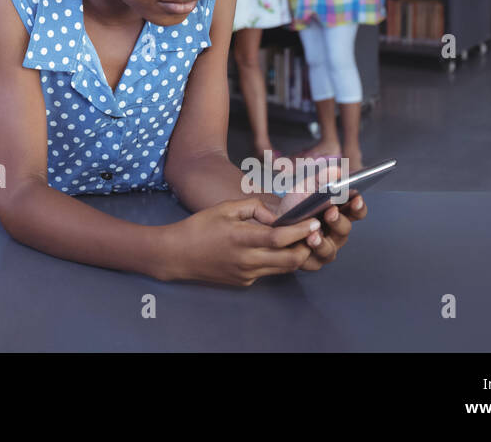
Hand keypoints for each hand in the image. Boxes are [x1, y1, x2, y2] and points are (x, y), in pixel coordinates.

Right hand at [161, 198, 317, 285]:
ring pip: (283, 268)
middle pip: (290, 259)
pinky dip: (277, 260)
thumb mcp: (224, 207)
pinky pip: (268, 271)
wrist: (177, 255)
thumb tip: (275, 216)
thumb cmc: (199, 226)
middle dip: (306, 247)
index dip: (301, 231)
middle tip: (312, 233)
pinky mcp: (245, 282)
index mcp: (241, 238)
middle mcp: (247, 260)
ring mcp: (247, 274)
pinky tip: (273, 248)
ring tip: (299, 240)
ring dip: (295, 255)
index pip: (280, 238)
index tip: (314, 222)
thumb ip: (253, 207)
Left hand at [254, 161, 366, 270]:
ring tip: (313, 235)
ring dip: (323, 242)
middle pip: (345, 229)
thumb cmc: (295, 205)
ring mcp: (326, 248)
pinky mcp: (312, 261)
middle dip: (339, 221)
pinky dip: (308, 254)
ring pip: (330, 249)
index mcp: (340, 214)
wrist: (273, 221)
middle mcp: (336, 233)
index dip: (358, 206)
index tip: (355, 198)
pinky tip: (302, 245)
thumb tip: (337, 171)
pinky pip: (313, 261)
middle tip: (330, 212)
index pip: (357, 211)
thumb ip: (321, 179)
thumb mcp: (306, 188)